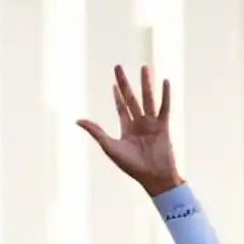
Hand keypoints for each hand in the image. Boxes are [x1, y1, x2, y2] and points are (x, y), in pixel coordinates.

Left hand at [77, 65, 183, 196]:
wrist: (154, 177)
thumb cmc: (132, 167)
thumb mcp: (110, 147)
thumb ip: (96, 131)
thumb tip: (77, 120)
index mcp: (126, 130)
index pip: (120, 108)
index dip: (117, 95)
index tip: (114, 83)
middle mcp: (139, 124)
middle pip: (130, 98)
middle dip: (124, 83)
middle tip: (118, 67)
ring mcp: (151, 124)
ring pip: (147, 98)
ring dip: (145, 83)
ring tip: (144, 67)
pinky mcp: (163, 126)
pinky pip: (164, 108)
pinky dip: (165, 95)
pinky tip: (165, 82)